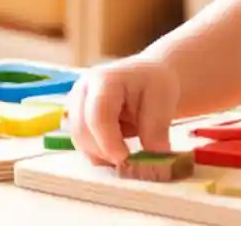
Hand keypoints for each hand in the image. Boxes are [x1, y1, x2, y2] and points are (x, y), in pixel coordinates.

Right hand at [65, 56, 180, 165]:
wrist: (151, 77)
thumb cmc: (157, 85)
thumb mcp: (164, 104)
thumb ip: (155, 133)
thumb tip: (149, 163)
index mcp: (105, 79)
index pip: (98, 115)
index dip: (108, 142)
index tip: (126, 159)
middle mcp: (83, 90)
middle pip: (82, 130)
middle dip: (104, 152)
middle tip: (129, 163)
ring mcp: (76, 104)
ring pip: (79, 141)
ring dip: (101, 155)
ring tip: (127, 156)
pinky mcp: (76, 118)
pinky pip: (82, 144)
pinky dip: (99, 154)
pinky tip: (118, 151)